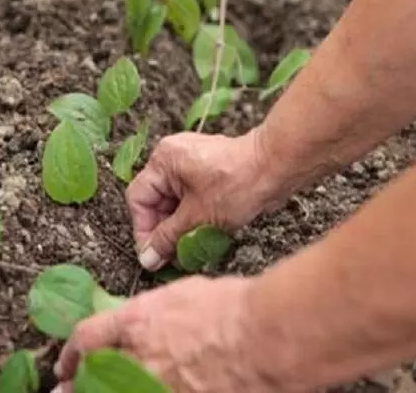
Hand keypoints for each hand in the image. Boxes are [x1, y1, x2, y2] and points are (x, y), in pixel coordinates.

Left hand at [52, 275, 285, 392]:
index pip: (88, 337)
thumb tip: (144, 322)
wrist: (265, 334)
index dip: (71, 353)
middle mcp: (139, 356)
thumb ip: (154, 313)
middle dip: (73, 388)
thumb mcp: (182, 296)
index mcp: (137, 322)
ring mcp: (157, 385)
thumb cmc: (231, 307)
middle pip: (92, 378)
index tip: (66, 364)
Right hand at [127, 128, 277, 270]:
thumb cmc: (239, 184)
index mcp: (163, 161)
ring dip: (179, 225)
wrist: (277, 167)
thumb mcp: (197, 218)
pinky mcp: (206, 170)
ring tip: (189, 247)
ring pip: (173, 201)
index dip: (143, 229)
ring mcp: (190, 161)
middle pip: (155, 200)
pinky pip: (189, 196)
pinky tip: (202, 232)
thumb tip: (148, 258)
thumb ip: (167, 239)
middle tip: (172, 254)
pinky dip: (192, 215)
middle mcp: (172, 156)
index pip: (138, 199)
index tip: (152, 253)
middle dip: (164, 229)